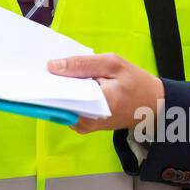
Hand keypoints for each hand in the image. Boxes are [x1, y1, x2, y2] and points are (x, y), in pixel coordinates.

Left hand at [48, 52, 164, 133]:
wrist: (152, 104)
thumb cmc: (135, 82)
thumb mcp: (112, 63)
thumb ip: (82, 64)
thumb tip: (52, 66)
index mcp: (99, 104)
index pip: (64, 96)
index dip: (49, 83)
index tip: (38, 70)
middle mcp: (89, 121)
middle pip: (60, 101)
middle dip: (52, 85)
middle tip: (45, 67)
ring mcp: (85, 126)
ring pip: (62, 105)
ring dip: (59, 90)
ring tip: (56, 73)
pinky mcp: (84, 125)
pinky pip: (68, 108)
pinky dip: (66, 96)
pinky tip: (67, 83)